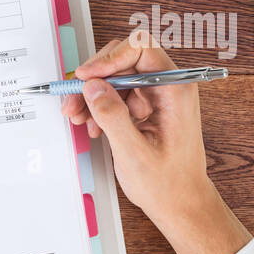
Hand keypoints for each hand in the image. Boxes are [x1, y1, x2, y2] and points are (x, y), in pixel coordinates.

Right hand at [60, 30, 249, 253]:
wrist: (180, 203)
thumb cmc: (167, 183)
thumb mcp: (133, 151)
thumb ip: (112, 115)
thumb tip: (92, 86)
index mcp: (175, 91)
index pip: (141, 50)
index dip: (110, 58)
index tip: (86, 77)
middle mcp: (168, 88)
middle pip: (125, 60)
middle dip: (95, 78)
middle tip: (74, 100)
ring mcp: (157, 98)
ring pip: (117, 78)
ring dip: (93, 94)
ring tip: (78, 117)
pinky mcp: (147, 109)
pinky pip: (118, 95)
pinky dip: (100, 107)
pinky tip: (93, 126)